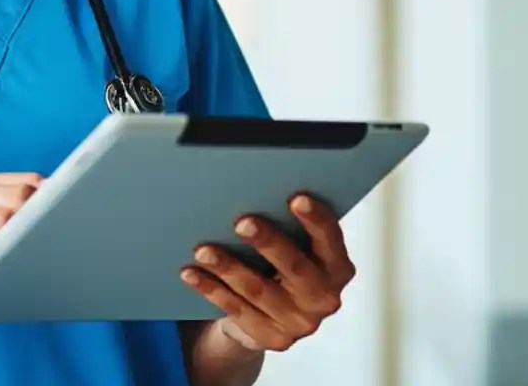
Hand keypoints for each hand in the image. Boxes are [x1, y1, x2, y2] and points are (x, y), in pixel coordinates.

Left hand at [180, 194, 354, 352]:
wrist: (270, 319)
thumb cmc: (282, 268)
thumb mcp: (297, 248)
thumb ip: (290, 227)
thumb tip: (255, 189)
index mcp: (336, 268)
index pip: (330, 241)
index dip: (316, 220)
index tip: (297, 198)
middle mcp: (323, 298)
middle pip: (294, 268)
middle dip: (268, 243)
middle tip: (242, 222)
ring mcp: (298, 322)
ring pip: (259, 290)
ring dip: (229, 268)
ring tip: (203, 250)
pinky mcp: (271, 338)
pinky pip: (235, 309)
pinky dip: (211, 289)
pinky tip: (191, 273)